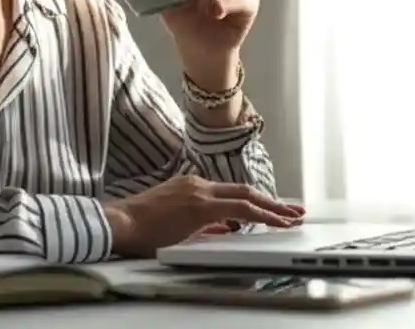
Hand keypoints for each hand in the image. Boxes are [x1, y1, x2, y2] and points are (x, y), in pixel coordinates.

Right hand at [102, 175, 304, 257]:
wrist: (120, 222)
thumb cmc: (139, 227)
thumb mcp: (176, 224)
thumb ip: (202, 225)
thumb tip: (225, 230)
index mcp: (191, 187)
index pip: (232, 192)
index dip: (256, 200)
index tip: (274, 208)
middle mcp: (198, 184)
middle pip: (245, 190)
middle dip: (273, 202)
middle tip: (294, 210)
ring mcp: (199, 193)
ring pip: (246, 197)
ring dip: (273, 208)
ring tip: (291, 217)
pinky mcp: (199, 206)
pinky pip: (239, 210)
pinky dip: (261, 215)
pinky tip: (275, 222)